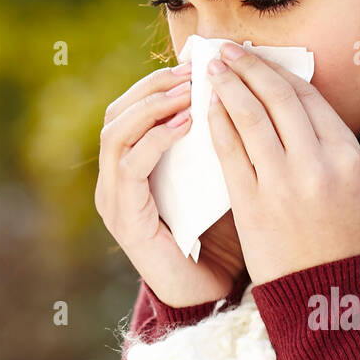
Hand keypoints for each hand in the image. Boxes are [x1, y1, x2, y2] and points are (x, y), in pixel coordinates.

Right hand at [95, 63, 245, 307]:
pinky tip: (184, 125)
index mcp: (135, 169)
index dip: (159, 82)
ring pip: (116, 134)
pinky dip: (154, 140)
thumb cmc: (225, 240)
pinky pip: (131, 167)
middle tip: (192, 70)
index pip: (134, 109)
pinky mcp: (125, 220)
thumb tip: (244, 91)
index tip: (196, 63)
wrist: (216, 296)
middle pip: (118, 113)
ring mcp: (115, 200)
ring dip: (152, 107)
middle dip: (153, 87)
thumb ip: (220, 143)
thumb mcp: (223, 180)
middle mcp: (116, 181)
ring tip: (188, 91)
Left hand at [206, 44, 359, 286]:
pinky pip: (229, 149)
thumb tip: (282, 94)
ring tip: (211, 69)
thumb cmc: (331, 233)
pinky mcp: (252, 203)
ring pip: (249, 116)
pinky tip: (207, 108)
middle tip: (226, 49)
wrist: (318, 289)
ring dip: (226, 85)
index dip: (278, 70)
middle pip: (278, 96)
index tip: (257, 57)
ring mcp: (284, 183)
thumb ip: (321, 142)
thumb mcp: (345, 182)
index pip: (308, 96)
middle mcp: (318, 164)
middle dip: (248, 66)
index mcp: (347, 154)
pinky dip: (216, 122)